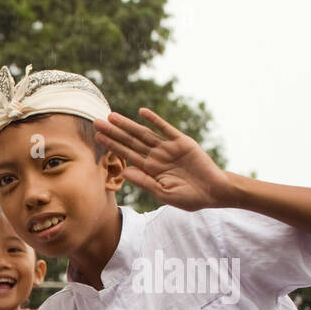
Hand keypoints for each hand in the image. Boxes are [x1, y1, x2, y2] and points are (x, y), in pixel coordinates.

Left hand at [93, 108, 230, 210]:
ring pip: (144, 133)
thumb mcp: (163, 192)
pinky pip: (166, 129)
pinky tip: (142, 113)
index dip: (112, 145)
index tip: (97, 137)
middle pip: (130, 141)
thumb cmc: (189, 197)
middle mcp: (156, 156)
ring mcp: (168, 148)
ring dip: (128, 125)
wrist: (214, 192)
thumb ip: (144, 182)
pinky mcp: (182, 142)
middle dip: (114, 132)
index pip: (126, 155)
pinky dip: (155, 120)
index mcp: (150, 170)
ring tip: (112, 116)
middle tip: (96, 121)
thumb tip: (124, 172)